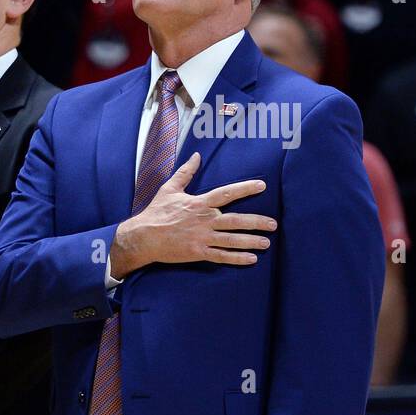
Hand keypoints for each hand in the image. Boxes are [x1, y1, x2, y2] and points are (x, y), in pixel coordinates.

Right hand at [109, 153, 276, 277]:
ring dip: (251, 241)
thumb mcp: (169, 189)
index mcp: (199, 203)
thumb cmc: (155, 212)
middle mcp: (204, 220)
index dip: (245, 189)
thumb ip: (185, 172)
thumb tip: (195, 155)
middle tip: (273, 224)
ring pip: (232, 239)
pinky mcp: (197, 252)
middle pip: (236, 220)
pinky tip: (251, 259)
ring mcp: (202, 237)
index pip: (227, 193)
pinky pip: (221, 256)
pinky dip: (237, 258)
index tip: (262, 186)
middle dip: (257, 222)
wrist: (142, 237)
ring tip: (266, 243)